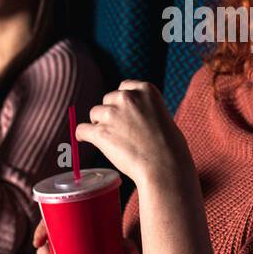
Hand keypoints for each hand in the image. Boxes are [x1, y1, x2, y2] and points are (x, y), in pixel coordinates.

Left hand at [75, 81, 190, 188]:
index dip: (122, 101)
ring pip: (95, 114)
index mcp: (146, 89)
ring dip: (100, 125)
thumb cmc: (170, 148)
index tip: (123, 112)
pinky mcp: (100, 132)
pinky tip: (83, 139)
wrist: (165, 167)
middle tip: (119, 131)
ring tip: (111, 141)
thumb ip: (145, 110)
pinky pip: (82, 129)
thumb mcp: (162, 116)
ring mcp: (112, 114)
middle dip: (111, 113)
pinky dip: (82, 135)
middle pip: (108, 99)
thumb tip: (128, 117)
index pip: (124, 87)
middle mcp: (127, 97)